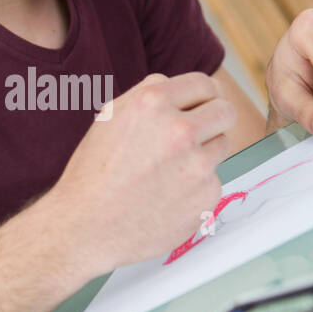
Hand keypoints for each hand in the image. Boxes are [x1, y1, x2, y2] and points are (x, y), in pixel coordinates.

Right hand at [54, 72, 235, 275]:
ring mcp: (197, 166)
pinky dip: (195, 188)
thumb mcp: (111, 117)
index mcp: (153, 103)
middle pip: (225, 112)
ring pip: (222, 146)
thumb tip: (185, 91)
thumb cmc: (93, 173)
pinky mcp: (207, 196)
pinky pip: (213, 182)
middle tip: (200, 133)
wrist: (86, 227)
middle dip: (216, 119)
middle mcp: (179, 131)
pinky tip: (166, 196)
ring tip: (168, 171)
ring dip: (203, 154)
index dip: (206, 95)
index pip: (205, 84)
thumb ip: (150, 95)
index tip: (205, 104)